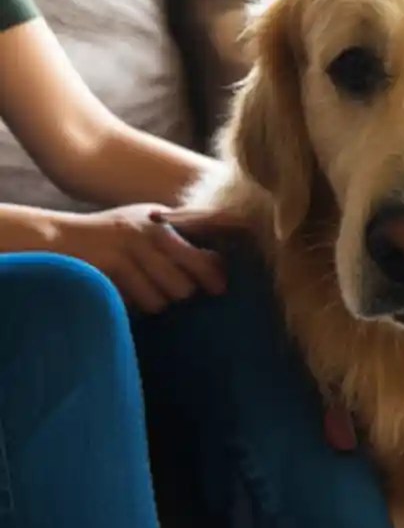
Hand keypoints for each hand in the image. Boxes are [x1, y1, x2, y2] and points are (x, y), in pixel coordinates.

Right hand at [52, 204, 228, 313]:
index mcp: (162, 226)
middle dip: (182, 294)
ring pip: (161, 301)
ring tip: (142, 286)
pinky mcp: (109, 275)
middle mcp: (148, 239)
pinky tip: (124, 290)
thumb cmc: (112, 232)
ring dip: (155, 301)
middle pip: (185, 287)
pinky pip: (135, 305)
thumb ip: (181, 238)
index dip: (215, 277)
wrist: (59, 238)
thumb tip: (220, 263)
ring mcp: (126, 257)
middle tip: (172, 288)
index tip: (219, 287)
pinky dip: (133, 304)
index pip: (205, 258)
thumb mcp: (148, 222)